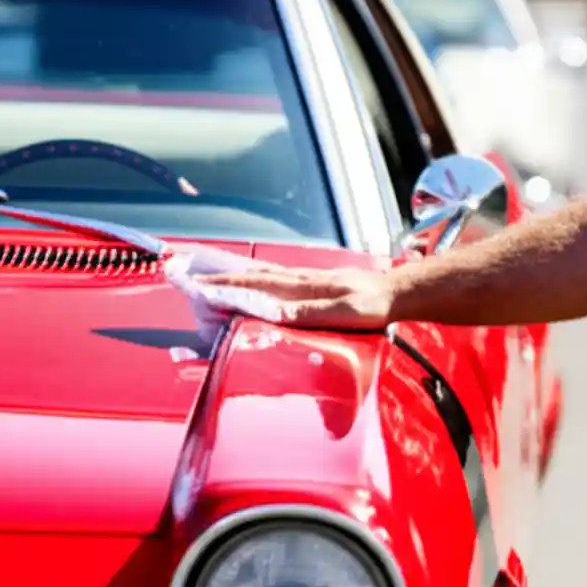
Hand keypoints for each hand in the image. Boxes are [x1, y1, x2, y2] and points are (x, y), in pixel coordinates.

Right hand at [195, 265, 396, 330]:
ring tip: (210, 272)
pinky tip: (250, 277)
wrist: (396, 293)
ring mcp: (305, 279)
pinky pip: (274, 276)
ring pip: (261, 273)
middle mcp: (299, 279)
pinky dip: (254, 276)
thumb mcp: (346, 313)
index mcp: (302, 287)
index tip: (198, 285)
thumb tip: (276, 314)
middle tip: (190, 274)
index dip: (225, 285)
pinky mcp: (312, 282)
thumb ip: (311, 313)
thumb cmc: (374, 307)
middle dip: (220, 276)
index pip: (256, 284)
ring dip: (233, 274)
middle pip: (251, 275)